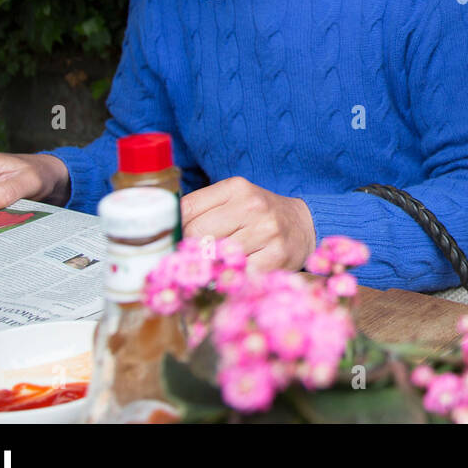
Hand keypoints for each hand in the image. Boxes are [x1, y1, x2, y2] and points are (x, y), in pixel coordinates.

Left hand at [180, 177, 315, 274]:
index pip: (187, 210)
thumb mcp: (232, 199)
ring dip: (210, 266)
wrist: (304, 225)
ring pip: (215, 257)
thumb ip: (200, 209)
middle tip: (194, 257)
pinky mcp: (275, 257)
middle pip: (197, 234)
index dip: (174, 230)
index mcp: (236, 188)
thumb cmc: (259, 215)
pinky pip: (237, 274)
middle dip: (190, 250)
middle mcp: (252, 206)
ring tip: (216, 265)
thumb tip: (164, 231)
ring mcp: (266, 232)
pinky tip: (232, 274)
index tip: (172, 242)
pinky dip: (229, 279)